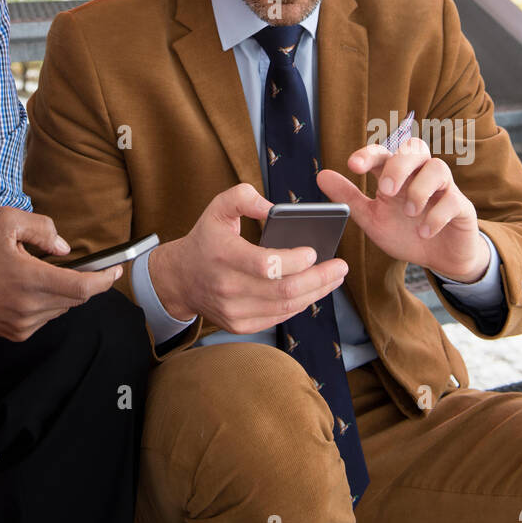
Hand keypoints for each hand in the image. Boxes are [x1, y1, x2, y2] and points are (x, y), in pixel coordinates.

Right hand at [0, 206, 123, 340]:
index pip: (83, 287)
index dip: (105, 279)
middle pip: (75, 298)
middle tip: (76, 264)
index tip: (116, 269)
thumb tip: (65, 249)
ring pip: (60, 309)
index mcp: (31, 280)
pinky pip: (43, 318)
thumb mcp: (5, 222)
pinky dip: (45, 302)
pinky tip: (24, 288)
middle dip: (82, 280)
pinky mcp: (14, 334)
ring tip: (36, 273)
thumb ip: (42, 228)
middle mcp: (29, 308)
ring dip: (60, 291)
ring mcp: (22, 325)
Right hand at [148, 184, 348, 332]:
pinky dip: (301, 304)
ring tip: (334, 277)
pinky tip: (313, 290)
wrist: (180, 279)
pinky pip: (279, 318)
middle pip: (284, 291)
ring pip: (286, 308)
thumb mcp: (217, 207)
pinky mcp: (240, 325)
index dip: (295, 261)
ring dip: (316, 293)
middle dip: (319, 279)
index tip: (314, 251)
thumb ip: (244, 197)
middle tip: (341, 266)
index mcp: (222, 255)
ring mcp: (233, 311)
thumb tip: (273, 208)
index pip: (266, 265)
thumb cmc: (207, 238)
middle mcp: (227, 288)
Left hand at [316, 138, 488, 281]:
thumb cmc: (405, 232)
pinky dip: (437, 215)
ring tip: (408, 212)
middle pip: (414, 149)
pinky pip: (453, 200)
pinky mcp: (461, 206)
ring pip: (437, 167)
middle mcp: (420, 174)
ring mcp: (443, 188)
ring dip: (420, 188)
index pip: (382, 153)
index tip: (352, 166)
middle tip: (385, 191)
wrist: (439, 258)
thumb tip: (320, 176)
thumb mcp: (372, 218)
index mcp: (396, 174)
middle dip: (398, 166)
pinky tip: (424, 232)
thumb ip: (349, 198)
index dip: (368, 154)